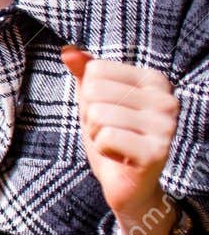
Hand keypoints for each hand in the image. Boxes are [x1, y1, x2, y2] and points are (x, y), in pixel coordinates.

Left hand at [61, 46, 179, 234]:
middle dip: (90, 116)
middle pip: (94, 91)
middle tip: (110, 132)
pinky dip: (103, 150)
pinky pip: (106, 137)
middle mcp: (167, 98)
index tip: (109, 113)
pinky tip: (120, 157)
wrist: (127, 183)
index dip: (89, 96)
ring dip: (96, 134)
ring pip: (98, 114)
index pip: (95, 70)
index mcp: (155, 79)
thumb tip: (67, 51)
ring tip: (115, 144)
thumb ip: (84, 73)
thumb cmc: (111, 136)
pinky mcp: (158, 151)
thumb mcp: (93, 101)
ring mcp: (167, 125)